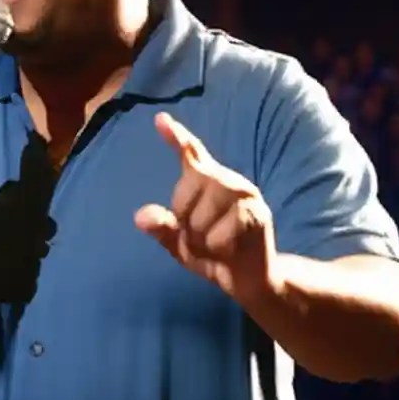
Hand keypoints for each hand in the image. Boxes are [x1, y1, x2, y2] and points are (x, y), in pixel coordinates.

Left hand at [134, 112, 277, 303]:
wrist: (249, 279)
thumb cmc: (212, 254)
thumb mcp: (179, 244)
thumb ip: (161, 228)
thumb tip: (140, 217)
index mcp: (207, 180)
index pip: (191, 153)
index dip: (176, 136)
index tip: (159, 119)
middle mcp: (227, 180)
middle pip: (185, 190)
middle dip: (184, 222)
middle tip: (202, 238)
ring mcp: (244, 194)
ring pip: (202, 214)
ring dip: (201, 238)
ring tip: (217, 243)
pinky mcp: (258, 214)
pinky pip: (220, 234)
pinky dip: (218, 249)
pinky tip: (232, 250)